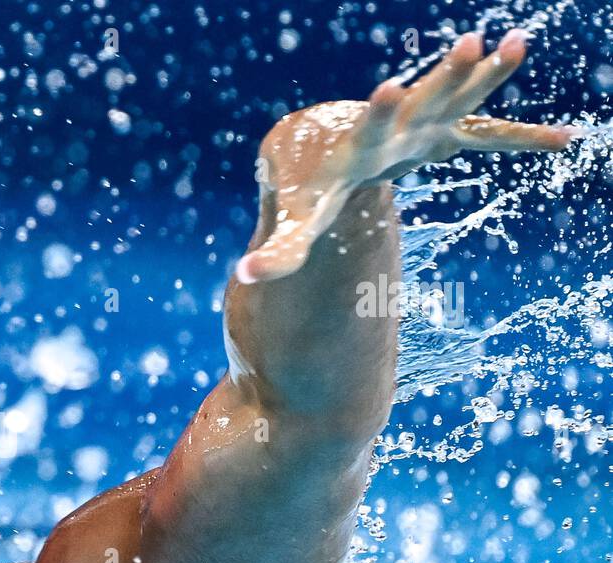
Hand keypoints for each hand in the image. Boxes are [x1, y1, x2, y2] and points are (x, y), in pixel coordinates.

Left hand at [236, 29, 579, 284]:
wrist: (320, 148)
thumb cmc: (309, 187)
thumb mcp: (301, 219)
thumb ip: (280, 250)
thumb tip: (245, 276)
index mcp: (360, 146)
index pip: (370, 125)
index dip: (380, 112)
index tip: (388, 88)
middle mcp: (394, 127)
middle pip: (423, 98)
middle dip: (446, 74)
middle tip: (470, 41)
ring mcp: (421, 125)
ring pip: (459, 96)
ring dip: (487, 74)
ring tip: (517, 41)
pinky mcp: (441, 133)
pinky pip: (486, 135)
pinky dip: (519, 140)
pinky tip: (563, 141)